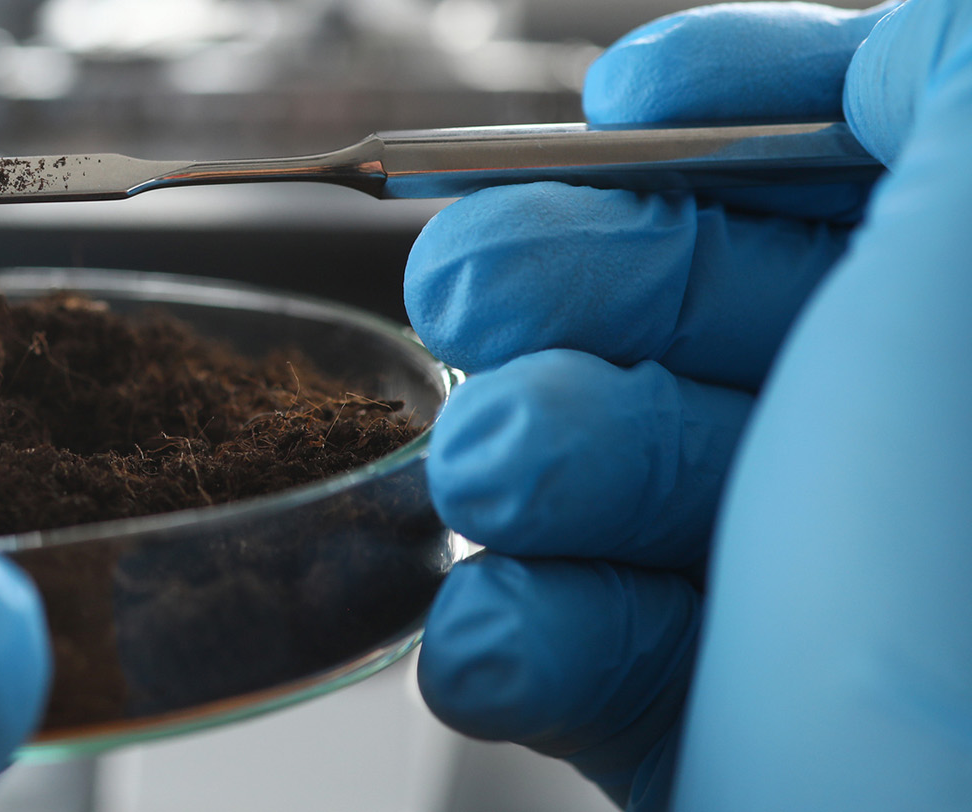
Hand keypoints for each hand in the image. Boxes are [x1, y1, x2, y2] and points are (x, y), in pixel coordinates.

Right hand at [409, 1, 971, 808]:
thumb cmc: (957, 649)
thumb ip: (964, 96)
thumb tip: (908, 46)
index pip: (884, 161)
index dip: (751, 95)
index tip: (616, 101)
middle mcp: (918, 475)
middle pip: (712, 305)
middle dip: (571, 284)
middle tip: (470, 292)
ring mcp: (811, 604)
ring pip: (615, 469)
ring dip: (527, 466)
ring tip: (501, 488)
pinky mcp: (706, 725)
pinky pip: (577, 632)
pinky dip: (523, 631)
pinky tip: (515, 646)